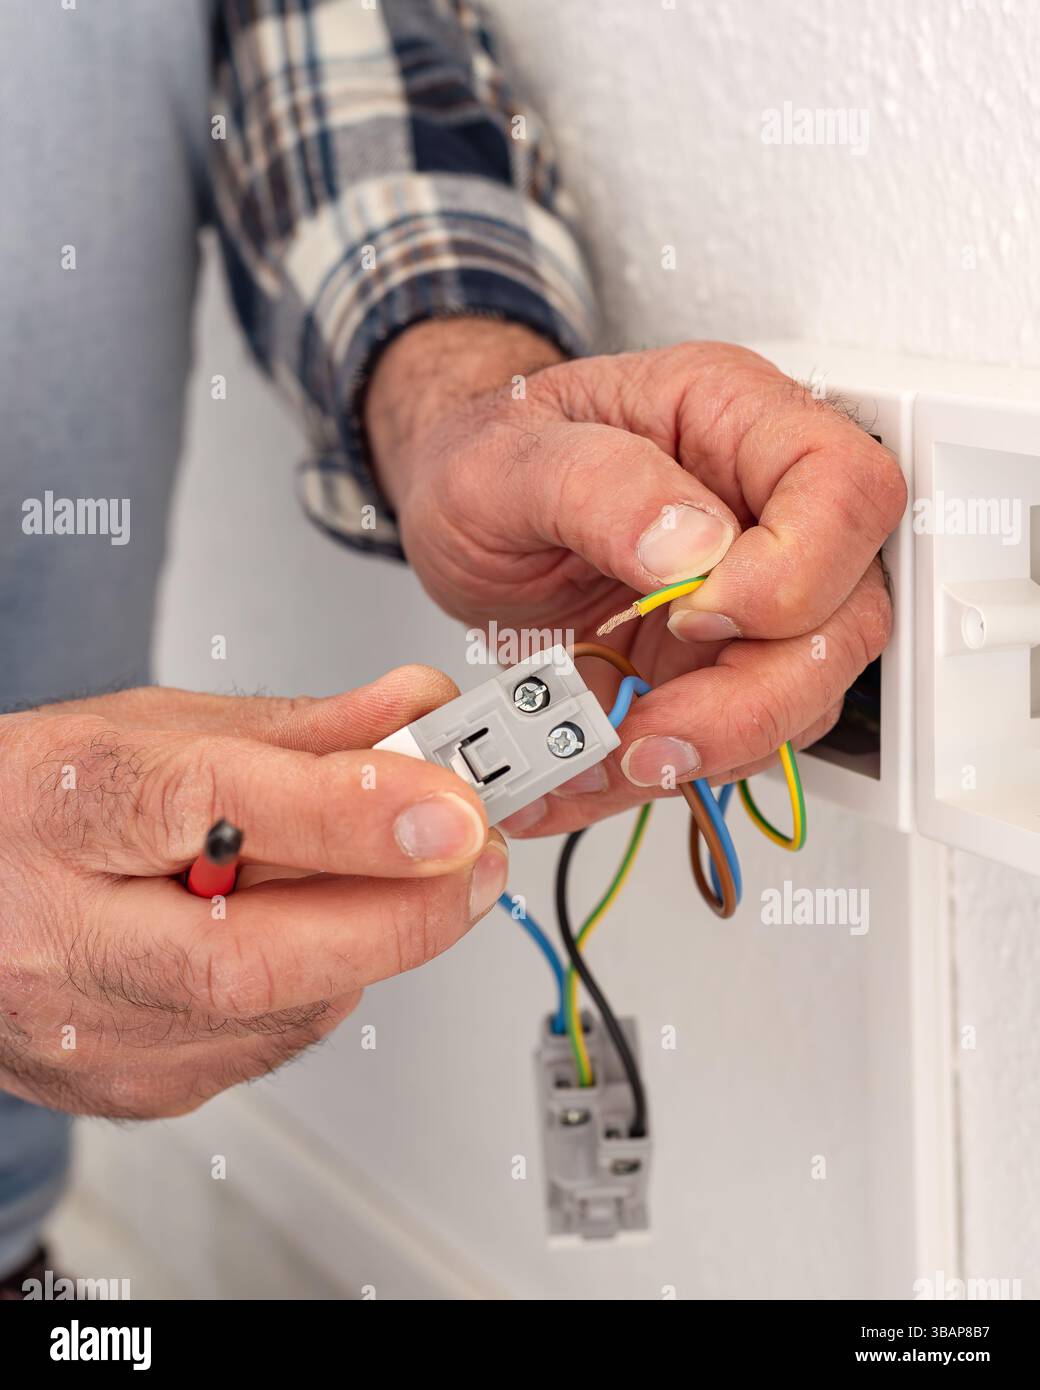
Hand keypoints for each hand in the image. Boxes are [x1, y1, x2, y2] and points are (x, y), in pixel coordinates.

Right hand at [0, 671, 506, 1117]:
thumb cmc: (39, 802)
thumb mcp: (156, 729)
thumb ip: (298, 730)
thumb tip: (418, 711)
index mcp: (62, 809)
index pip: (216, 810)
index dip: (348, 811)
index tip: (450, 808)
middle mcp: (61, 939)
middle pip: (248, 958)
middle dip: (398, 912)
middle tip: (477, 861)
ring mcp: (89, 1032)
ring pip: (277, 1013)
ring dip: (369, 941)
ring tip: (390, 875)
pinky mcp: (130, 1088)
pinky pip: (267, 1044)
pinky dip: (321, 981)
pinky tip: (310, 930)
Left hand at [366, 322, 905, 834]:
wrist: (460, 516)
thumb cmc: (487, 460)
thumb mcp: (507, 460)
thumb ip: (599, 486)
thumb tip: (693, 549)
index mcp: (733, 419)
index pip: (847, 488)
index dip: (796, 572)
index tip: (694, 614)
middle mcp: (761, 509)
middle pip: (846, 618)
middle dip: (755, 700)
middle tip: (651, 731)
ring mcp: (749, 597)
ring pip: (807, 696)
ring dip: (716, 749)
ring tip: (610, 755)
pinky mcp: (718, 666)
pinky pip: (737, 739)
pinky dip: (669, 772)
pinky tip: (596, 766)